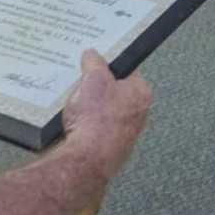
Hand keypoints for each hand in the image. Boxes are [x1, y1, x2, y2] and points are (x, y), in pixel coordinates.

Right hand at [61, 49, 150, 177]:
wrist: (86, 160)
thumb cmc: (96, 121)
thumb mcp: (93, 78)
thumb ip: (94, 62)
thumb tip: (92, 55)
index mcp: (140, 93)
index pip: (128, 71)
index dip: (109, 65)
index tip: (96, 63)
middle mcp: (138, 115)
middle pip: (114, 92)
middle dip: (96, 89)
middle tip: (81, 86)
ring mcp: (124, 134)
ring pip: (103, 113)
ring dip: (88, 109)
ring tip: (75, 108)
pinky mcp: (109, 148)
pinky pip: (95, 131)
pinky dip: (84, 127)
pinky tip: (74, 126)